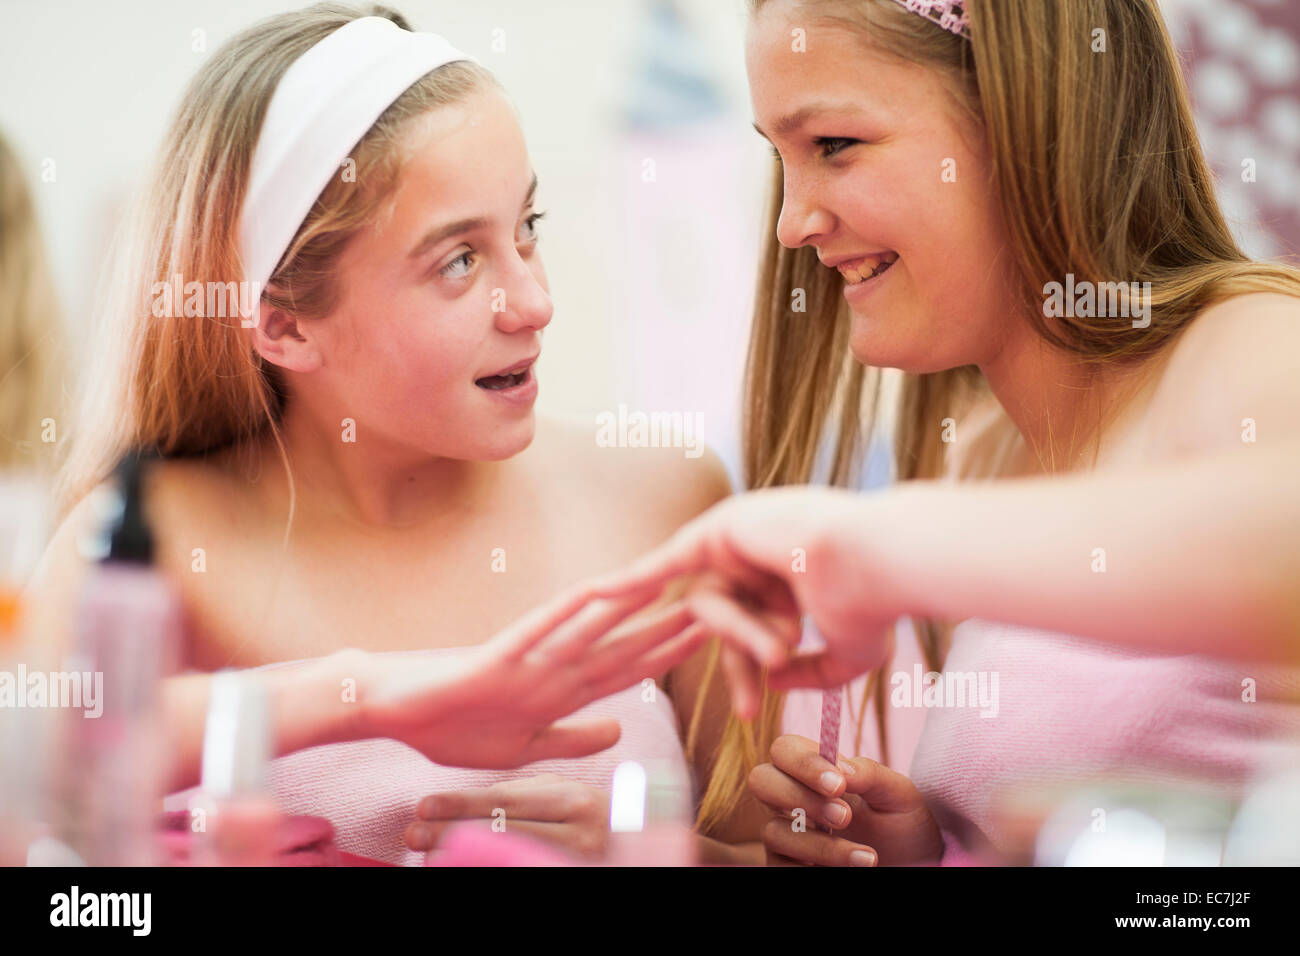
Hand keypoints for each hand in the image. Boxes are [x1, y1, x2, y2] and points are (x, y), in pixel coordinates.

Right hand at [356, 584, 707, 767]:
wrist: (393, 710)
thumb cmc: (450, 724)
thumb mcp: (522, 747)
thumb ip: (571, 737)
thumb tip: (618, 732)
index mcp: (560, 695)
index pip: (627, 673)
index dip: (669, 656)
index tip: (711, 637)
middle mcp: (551, 672)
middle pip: (621, 648)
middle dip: (668, 629)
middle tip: (715, 601)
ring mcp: (525, 662)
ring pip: (590, 632)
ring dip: (630, 609)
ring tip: (670, 582)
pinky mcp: (494, 657)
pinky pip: (534, 631)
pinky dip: (562, 612)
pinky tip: (592, 590)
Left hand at [403, 774, 609, 859]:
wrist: (635, 845)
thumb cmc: (590, 814)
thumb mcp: (564, 794)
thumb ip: (524, 795)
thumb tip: (468, 804)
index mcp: (573, 800)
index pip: (506, 801)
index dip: (461, 805)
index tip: (423, 806)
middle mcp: (579, 832)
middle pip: (503, 832)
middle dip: (452, 833)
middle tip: (413, 834)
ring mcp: (577, 860)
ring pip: (511, 858)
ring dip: (464, 859)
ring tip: (428, 858)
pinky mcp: (572, 872)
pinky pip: (526, 870)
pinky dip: (491, 870)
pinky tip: (464, 868)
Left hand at [587, 487, 902, 708]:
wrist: (878, 561)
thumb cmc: (874, 602)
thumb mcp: (851, 652)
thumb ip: (815, 671)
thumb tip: (774, 681)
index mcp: (789, 571)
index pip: (750, 627)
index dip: (748, 673)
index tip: (751, 715)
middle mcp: (761, 549)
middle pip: (725, 617)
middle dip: (741, 664)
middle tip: (750, 714)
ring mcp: (740, 535)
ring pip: (713, 602)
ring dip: (742, 632)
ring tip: (780, 648)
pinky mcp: (719, 528)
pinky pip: (666, 562)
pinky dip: (634, 581)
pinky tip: (594, 598)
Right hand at [748, 735, 941, 865]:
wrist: (914, 861)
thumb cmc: (903, 822)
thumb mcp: (898, 794)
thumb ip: (869, 774)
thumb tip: (840, 769)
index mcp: (815, 770)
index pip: (785, 750)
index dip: (803, 763)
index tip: (838, 785)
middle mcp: (793, 799)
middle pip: (761, 780)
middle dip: (798, 796)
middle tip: (845, 817)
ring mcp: (787, 835)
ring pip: (773, 831)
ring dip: (820, 845)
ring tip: (868, 857)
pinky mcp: (787, 866)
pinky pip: (780, 867)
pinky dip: (817, 867)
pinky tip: (852, 869)